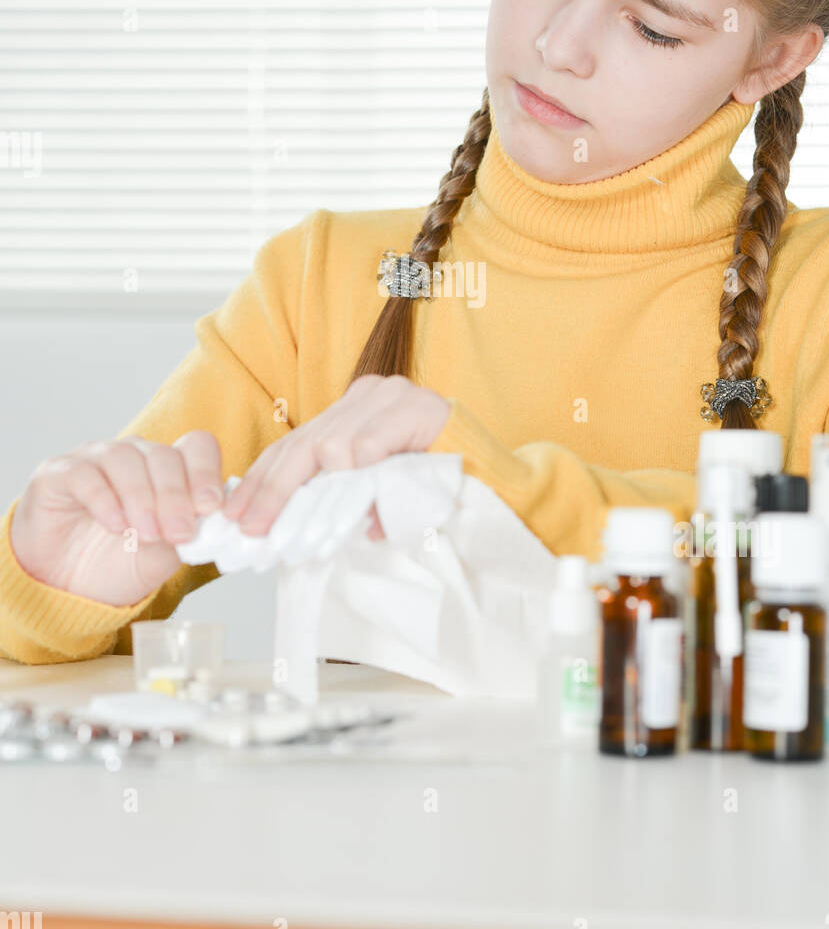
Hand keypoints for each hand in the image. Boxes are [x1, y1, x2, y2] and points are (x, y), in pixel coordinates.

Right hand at [9, 431, 224, 605]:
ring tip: (147, 535)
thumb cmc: (118, 565)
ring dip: (141, 497)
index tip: (210, 506)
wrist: (67, 590)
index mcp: (166, 470)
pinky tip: (115, 525)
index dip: (206, 471)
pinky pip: (84, 474)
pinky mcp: (57, 473)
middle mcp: (133, 456)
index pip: (196, 446)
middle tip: (180, 533)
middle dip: (175, 495)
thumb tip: (211, 520)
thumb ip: (185, 536)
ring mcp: (93, 460)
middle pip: (162, 455)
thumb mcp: (161, 558)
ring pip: (124, 457)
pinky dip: (104, 499)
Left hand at [222, 374, 451, 536]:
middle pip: (304, 444)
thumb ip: (334, 493)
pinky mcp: (419, 408)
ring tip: (303, 534)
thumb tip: (282, 526)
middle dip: (273, 491)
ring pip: (335, 446)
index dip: (259, 482)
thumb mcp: (370, 487)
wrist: (494, 473)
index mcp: (351, 408)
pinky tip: (360, 517)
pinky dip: (360, 483)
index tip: (235, 517)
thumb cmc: (431, 481)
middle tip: (253, 529)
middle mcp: (368, 394)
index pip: (292, 444)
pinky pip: (372, 448)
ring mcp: (394, 396)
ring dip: (318, 496)